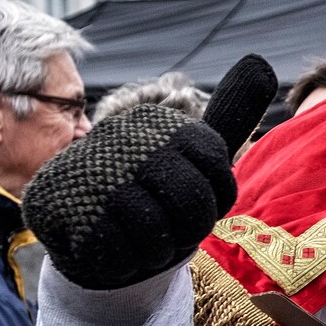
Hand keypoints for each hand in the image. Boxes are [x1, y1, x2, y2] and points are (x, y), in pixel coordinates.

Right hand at [26, 55, 277, 289]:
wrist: (82, 213)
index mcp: (164, 126)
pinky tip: (119, 247)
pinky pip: (121, 254)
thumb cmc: (153, 185)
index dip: (216, 202)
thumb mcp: (194, 149)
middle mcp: (128, 141)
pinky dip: (128, 263)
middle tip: (174, 229)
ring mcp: (93, 174)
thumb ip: (229, 115)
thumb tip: (259, 62)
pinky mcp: (65, 208)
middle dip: (189, 230)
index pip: (219, 176)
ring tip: (146, 237)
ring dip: (158, 251)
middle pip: (192, 206)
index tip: (199, 201)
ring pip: (157, 236)